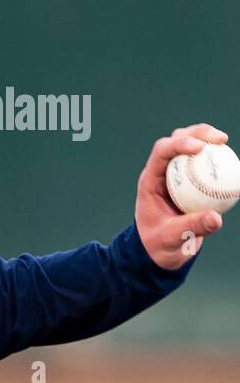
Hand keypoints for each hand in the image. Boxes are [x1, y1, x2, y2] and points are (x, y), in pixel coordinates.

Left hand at [135, 123, 226, 269]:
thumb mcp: (172, 238)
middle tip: (219, 138)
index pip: (161, 152)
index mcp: (151, 181)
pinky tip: (233, 162)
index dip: (180, 143)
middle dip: (197, 132)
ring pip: (192, 147)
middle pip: (177, 140)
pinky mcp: (193, 181)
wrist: (161, 250)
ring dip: (208, 139)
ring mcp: (178, 174)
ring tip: (223, 141)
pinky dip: (219, 159)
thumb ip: (192, 228)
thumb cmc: (160, 244)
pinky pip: (207, 165)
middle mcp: (163, 173)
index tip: (200, 147)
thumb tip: (217, 218)